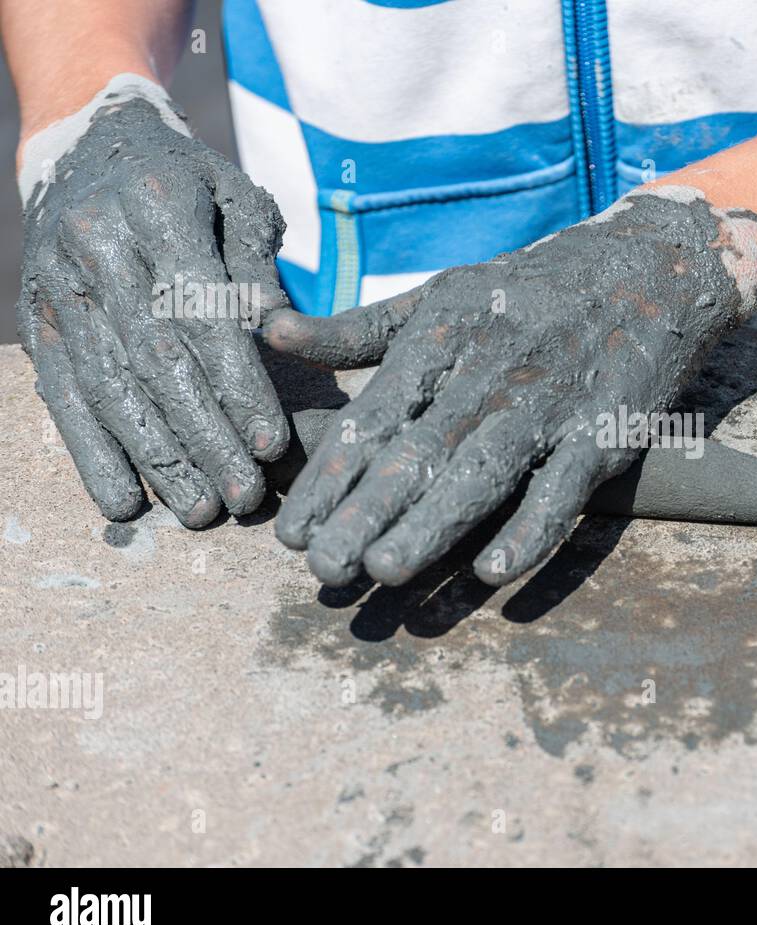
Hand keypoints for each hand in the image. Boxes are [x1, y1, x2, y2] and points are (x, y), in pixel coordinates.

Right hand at [17, 74, 291, 527]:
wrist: (87, 142)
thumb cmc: (188, 180)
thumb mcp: (236, 197)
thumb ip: (257, 264)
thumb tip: (280, 332)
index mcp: (159, 211)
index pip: (202, 314)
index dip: (237, 386)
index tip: (270, 446)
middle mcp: (99, 250)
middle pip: (156, 361)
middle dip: (204, 437)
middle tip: (243, 497)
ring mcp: (60, 288)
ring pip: (110, 387)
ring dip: (156, 459)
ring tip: (200, 511)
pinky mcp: (37, 320)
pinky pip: (63, 395)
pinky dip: (93, 453)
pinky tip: (122, 502)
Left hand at [266, 184, 756, 586]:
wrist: (652, 264)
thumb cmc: (532, 289)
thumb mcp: (442, 294)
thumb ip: (359, 329)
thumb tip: (268, 334)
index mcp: (444, 334)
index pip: (374, 415)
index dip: (329, 477)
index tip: (289, 533)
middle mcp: (491, 367)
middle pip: (420, 448)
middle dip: (366, 511)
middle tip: (320, 569)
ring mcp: (552, 400)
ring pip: (483, 469)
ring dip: (433, 523)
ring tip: (384, 573)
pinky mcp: (607, 429)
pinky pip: (566, 486)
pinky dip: (533, 529)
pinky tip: (494, 572)